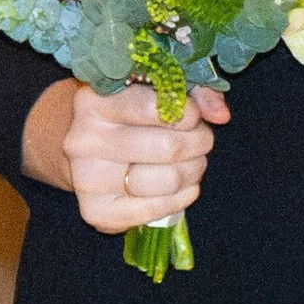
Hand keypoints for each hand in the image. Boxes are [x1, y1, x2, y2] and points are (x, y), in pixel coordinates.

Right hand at [23, 74, 228, 228]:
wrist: (87, 153)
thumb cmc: (127, 115)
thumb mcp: (155, 90)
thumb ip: (192, 92)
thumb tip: (220, 114)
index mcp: (94, 101)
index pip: (155, 107)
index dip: (188, 113)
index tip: (192, 115)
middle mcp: (83, 140)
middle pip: (169, 148)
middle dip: (199, 142)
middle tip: (200, 139)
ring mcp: (87, 179)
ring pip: (169, 180)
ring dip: (193, 170)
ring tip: (190, 162)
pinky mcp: (97, 212)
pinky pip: (159, 209)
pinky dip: (182, 197)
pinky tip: (182, 186)